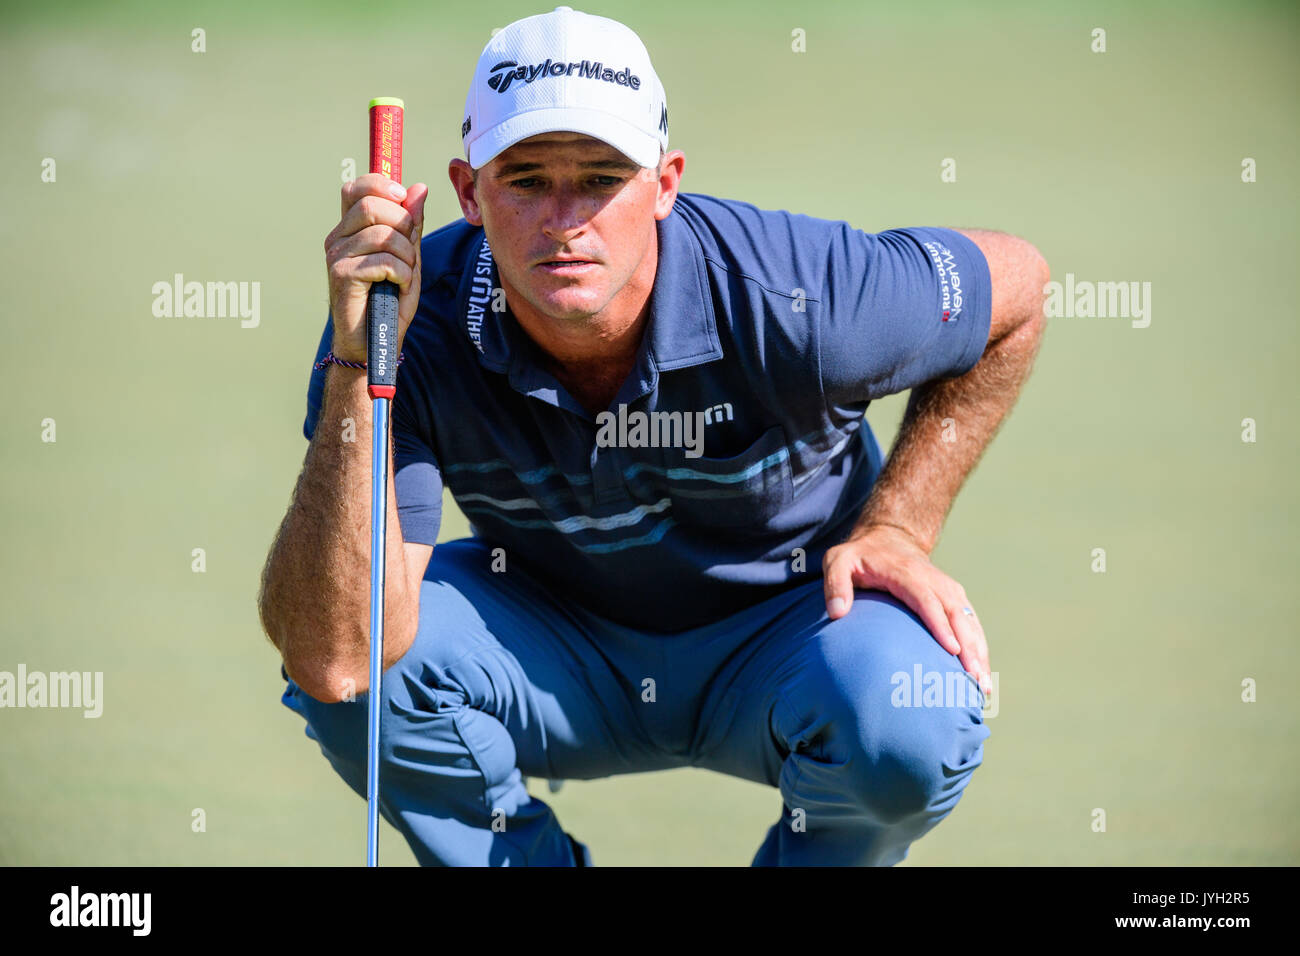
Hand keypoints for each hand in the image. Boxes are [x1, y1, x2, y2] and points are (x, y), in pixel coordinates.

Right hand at [325, 174, 429, 362]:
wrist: (373, 342)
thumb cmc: (390, 301)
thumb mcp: (408, 257)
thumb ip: (411, 224)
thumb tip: (419, 188)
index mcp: (351, 228)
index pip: (359, 187)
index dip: (383, 185)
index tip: (404, 200)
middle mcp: (338, 237)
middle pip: (373, 205)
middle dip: (404, 226)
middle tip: (408, 254)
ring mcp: (336, 255)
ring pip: (384, 235)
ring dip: (407, 258)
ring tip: (403, 277)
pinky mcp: (342, 274)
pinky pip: (384, 261)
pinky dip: (402, 276)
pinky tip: (398, 288)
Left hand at [823, 524, 991, 694]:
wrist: (888, 539)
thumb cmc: (858, 556)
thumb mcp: (838, 561)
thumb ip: (835, 584)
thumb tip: (836, 613)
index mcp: (907, 573)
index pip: (928, 600)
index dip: (941, 625)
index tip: (952, 651)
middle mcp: (934, 580)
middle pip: (955, 614)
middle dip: (969, 647)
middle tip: (974, 679)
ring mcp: (947, 588)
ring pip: (968, 620)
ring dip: (979, 651)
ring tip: (983, 685)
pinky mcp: (953, 597)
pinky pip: (970, 621)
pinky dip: (979, 645)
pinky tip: (981, 671)